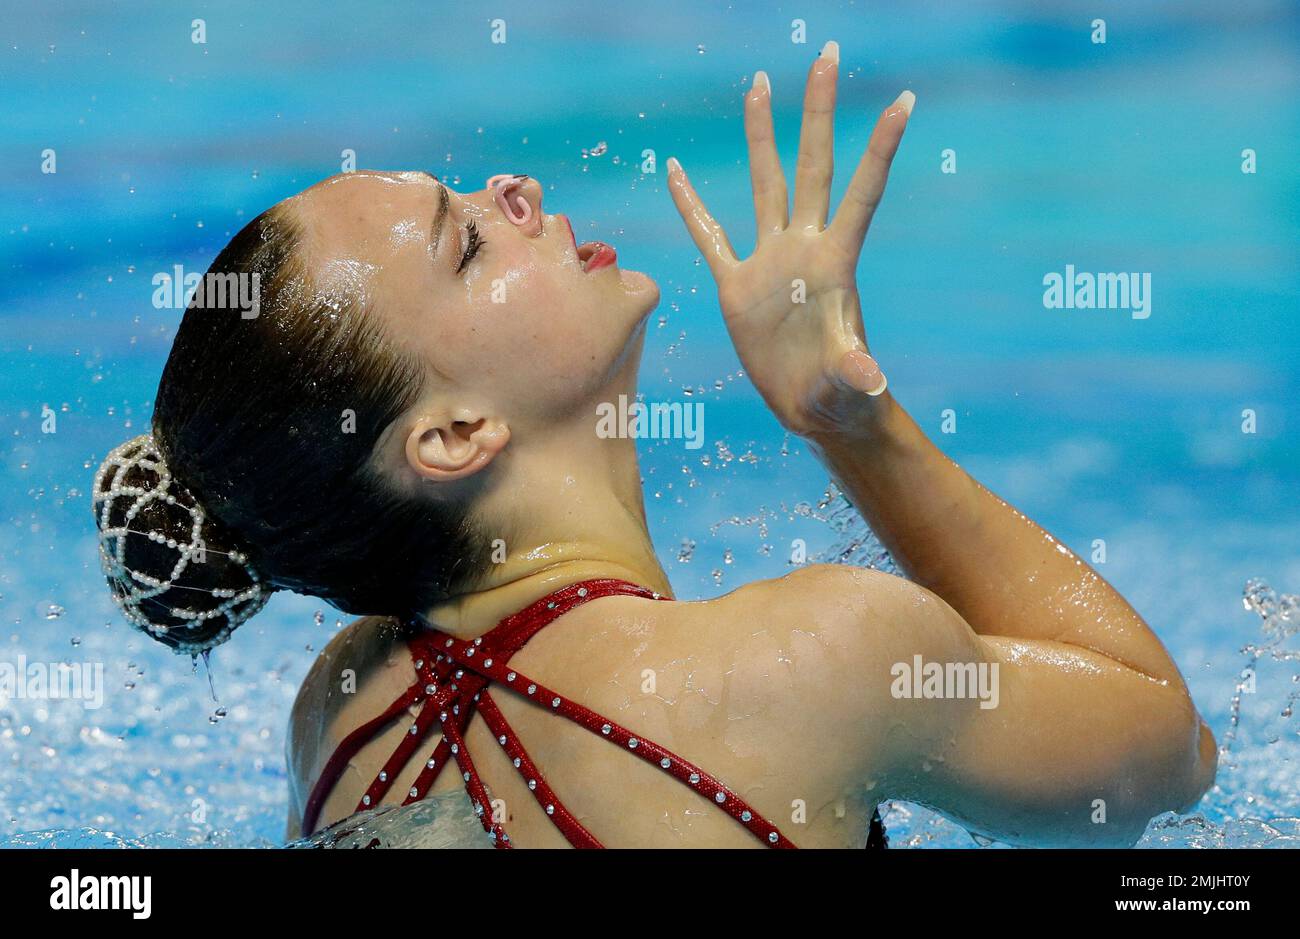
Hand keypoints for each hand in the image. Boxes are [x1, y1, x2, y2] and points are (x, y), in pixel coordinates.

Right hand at [667, 41, 912, 437]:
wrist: (813, 409)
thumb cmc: (840, 397)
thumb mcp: (849, 385)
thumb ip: (855, 375)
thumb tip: (871, 381)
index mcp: (834, 262)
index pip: (861, 192)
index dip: (881, 148)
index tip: (904, 100)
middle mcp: (803, 247)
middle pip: (810, 166)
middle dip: (817, 111)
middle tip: (827, 53)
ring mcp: (769, 261)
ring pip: (764, 183)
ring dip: (760, 135)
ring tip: (758, 84)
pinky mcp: (737, 285)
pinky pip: (709, 235)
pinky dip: (691, 205)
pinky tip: (675, 171)